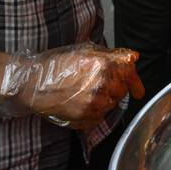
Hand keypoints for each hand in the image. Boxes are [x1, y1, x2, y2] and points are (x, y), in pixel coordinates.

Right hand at [0, 45, 144, 130]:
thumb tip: (134, 59)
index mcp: (102, 64)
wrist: (32, 84)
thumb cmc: (56, 66)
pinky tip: (81, 104)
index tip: (138, 90)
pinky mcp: (86, 117)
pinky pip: (101, 117)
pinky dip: (95, 113)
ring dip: (105, 101)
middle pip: (122, 90)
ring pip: (112, 104)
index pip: (129, 72)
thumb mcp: (85, 52)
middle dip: (115, 89)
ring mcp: (94, 102)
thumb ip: (112, 56)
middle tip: (98, 87)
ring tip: (86, 94)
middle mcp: (101, 84)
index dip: (135, 81)